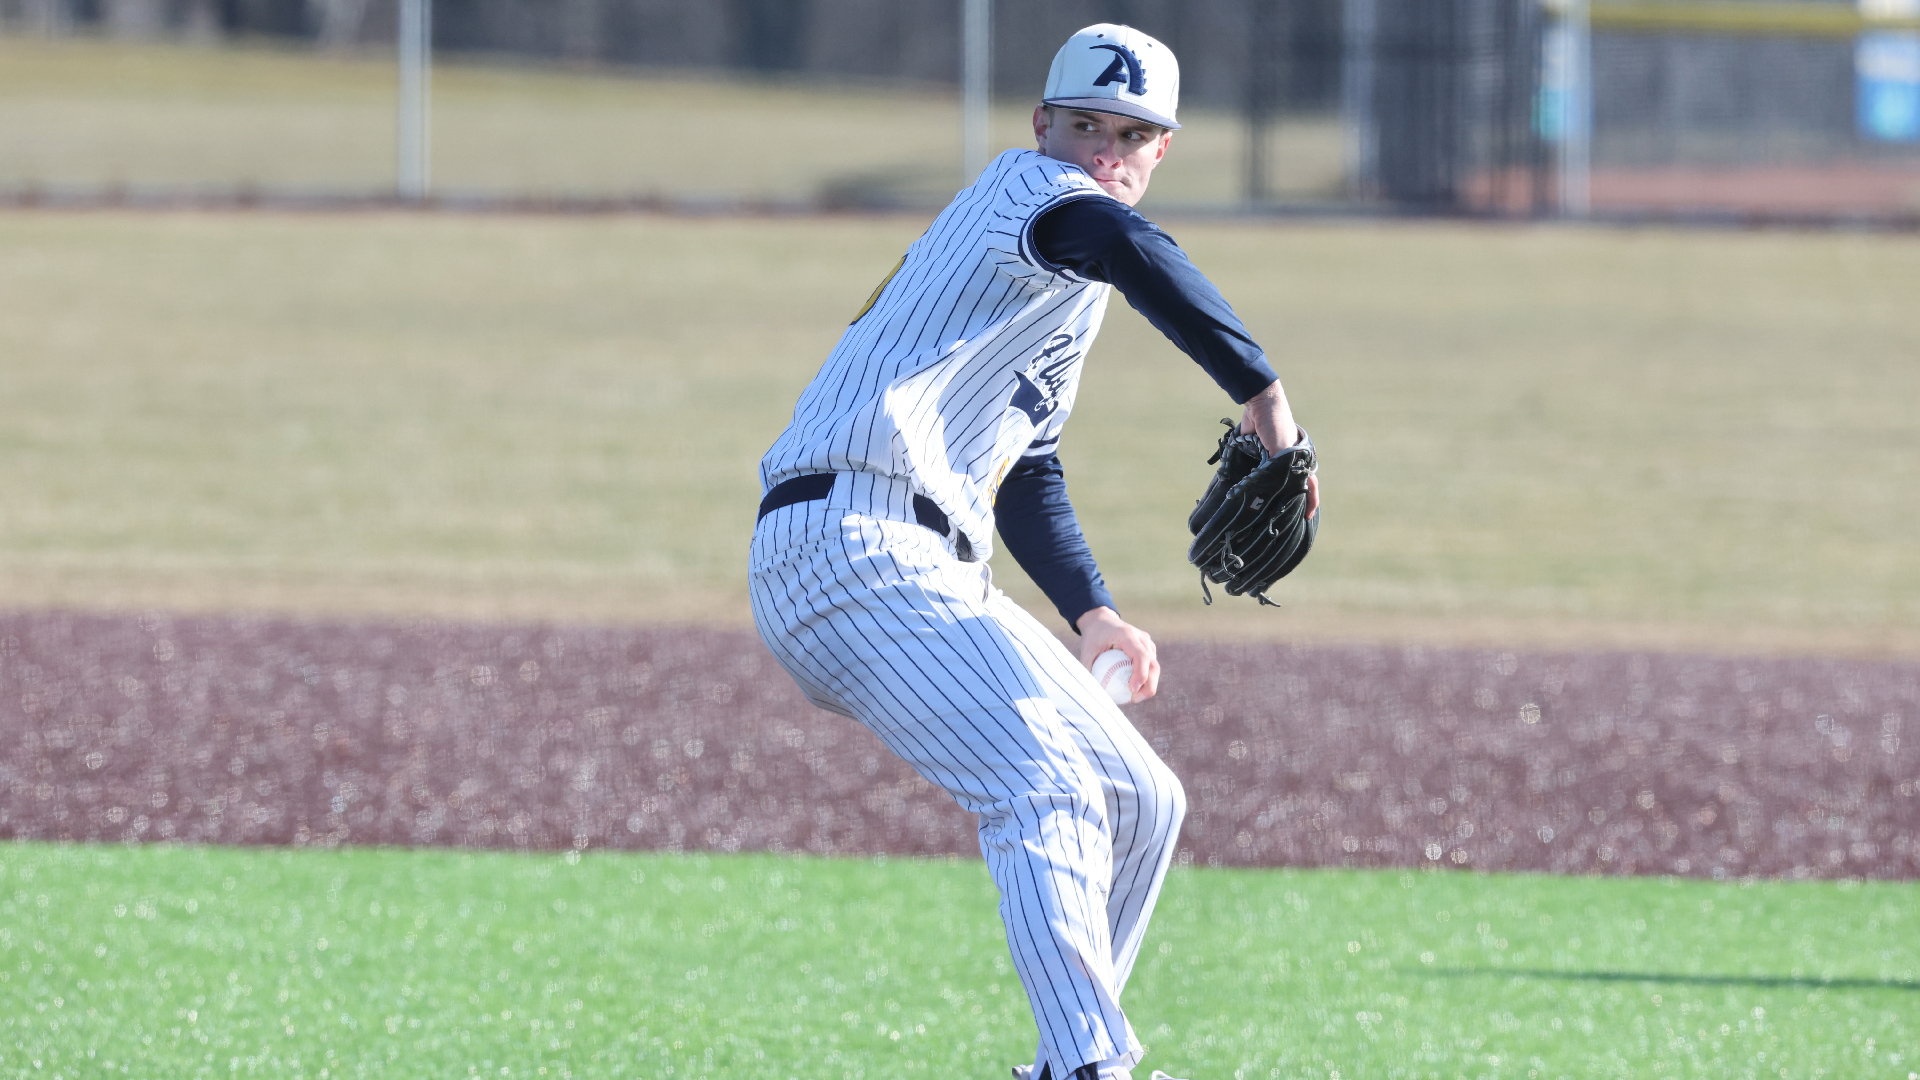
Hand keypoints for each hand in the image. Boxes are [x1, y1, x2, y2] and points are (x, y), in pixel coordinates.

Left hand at [1076, 606, 1158, 703]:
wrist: (1101, 620)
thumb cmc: (1094, 636)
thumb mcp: (1087, 651)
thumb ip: (1089, 670)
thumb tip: (1093, 692)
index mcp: (1128, 635)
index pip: (1141, 656)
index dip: (1140, 674)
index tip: (1132, 689)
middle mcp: (1141, 638)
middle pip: (1153, 664)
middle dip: (1149, 685)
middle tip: (1135, 699)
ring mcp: (1147, 643)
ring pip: (1155, 667)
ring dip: (1148, 685)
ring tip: (1134, 698)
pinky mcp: (1148, 649)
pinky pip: (1151, 666)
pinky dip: (1146, 679)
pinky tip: (1134, 690)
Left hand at [1239, 380, 1320, 519]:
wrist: (1260, 405)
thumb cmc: (1278, 427)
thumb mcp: (1283, 450)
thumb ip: (1280, 469)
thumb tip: (1270, 492)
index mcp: (1300, 459)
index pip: (1309, 484)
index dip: (1309, 501)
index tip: (1306, 517)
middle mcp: (1288, 460)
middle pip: (1289, 485)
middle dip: (1285, 501)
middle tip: (1279, 519)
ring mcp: (1272, 458)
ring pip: (1271, 482)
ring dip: (1265, 494)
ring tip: (1260, 511)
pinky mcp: (1257, 453)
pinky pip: (1254, 472)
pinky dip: (1250, 482)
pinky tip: (1244, 494)